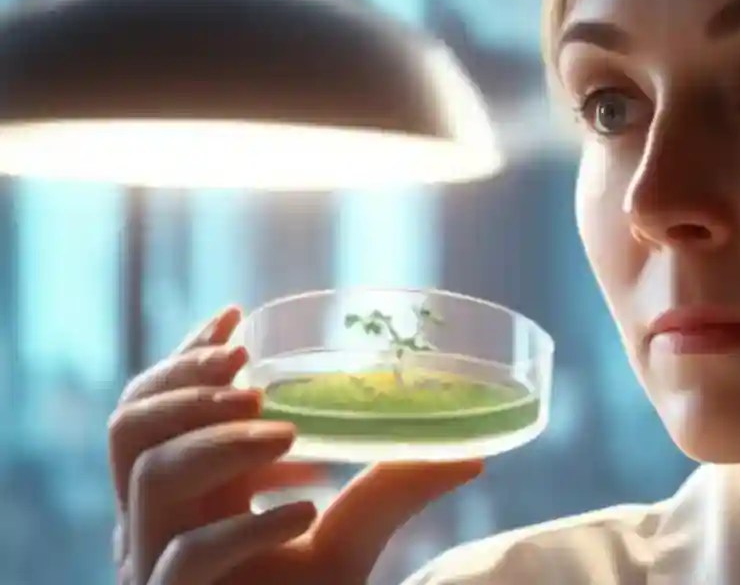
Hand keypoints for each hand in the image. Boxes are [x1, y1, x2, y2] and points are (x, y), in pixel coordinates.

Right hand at [108, 307, 483, 583]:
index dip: (184, 358)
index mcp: (189, 489)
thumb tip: (471, 454)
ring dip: (221, 442)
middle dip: (190, 388)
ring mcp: (155, 564)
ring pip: (151, 478)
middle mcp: (160, 520)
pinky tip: (306, 508)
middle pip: (130, 429)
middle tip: (256, 378)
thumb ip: (393, 491)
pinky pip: (186, 557)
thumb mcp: (351, 537)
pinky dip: (248, 526)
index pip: (154, 407)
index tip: (238, 318)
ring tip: (289, 433)